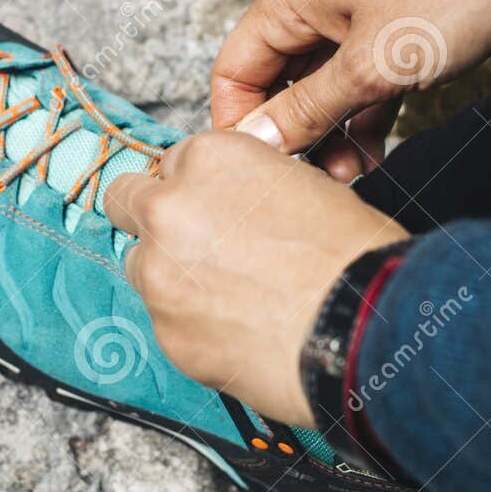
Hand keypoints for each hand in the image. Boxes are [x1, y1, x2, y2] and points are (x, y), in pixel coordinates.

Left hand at [104, 132, 408, 425]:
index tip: (212, 209)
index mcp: (209, 158)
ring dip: (172, 277)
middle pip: (128, 203)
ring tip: (231, 298)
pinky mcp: (165, 333)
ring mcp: (159, 275)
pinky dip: (192, 327)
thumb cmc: (352, 255)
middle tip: (198, 247)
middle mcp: (169, 209)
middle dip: (156, 221)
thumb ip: (248, 186)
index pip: (171, 162)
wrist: (362, 328)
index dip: (195, 188)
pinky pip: (165, 322)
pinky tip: (239, 333)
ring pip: (142, 267)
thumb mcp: (304, 185)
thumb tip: (232, 205)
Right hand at [211, 0, 490, 180]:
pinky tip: (373, 155)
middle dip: (292, 135)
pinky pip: (357, 82)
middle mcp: (312, 3)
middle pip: (276, 82)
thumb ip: (308, 109)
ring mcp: (353, 17)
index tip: (260, 172)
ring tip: (349, 175)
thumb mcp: (371, 65)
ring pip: (320, 88)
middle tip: (311, 182)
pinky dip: (361, 117)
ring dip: (330, 133)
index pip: (234, 69)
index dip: (241, 123)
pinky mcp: (389, 32)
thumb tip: (256, 142)